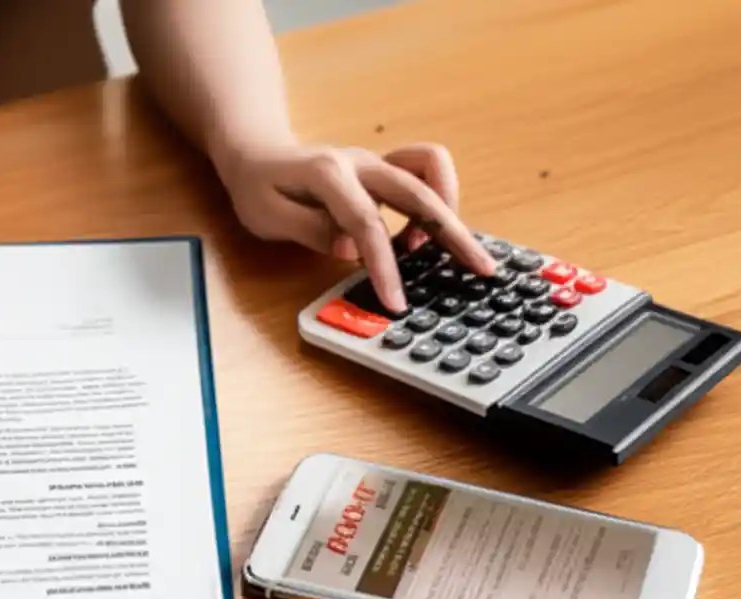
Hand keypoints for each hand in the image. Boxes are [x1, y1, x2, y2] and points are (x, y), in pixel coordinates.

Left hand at [215, 142, 495, 313]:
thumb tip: (350, 249)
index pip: (367, 223)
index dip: (385, 265)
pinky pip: (425, 173)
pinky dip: (434, 202)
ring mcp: (376, 163)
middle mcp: (360, 163)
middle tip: (482, 268)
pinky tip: (417, 239)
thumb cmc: (258, 188)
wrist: (257, 155)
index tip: (396, 302)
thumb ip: (309, 230)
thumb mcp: (266, 215)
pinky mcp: (385, 170)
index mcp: (328, 174)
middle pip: (419, 190)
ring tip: (444, 252)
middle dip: (453, 231)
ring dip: (449, 208)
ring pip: (432, 170)